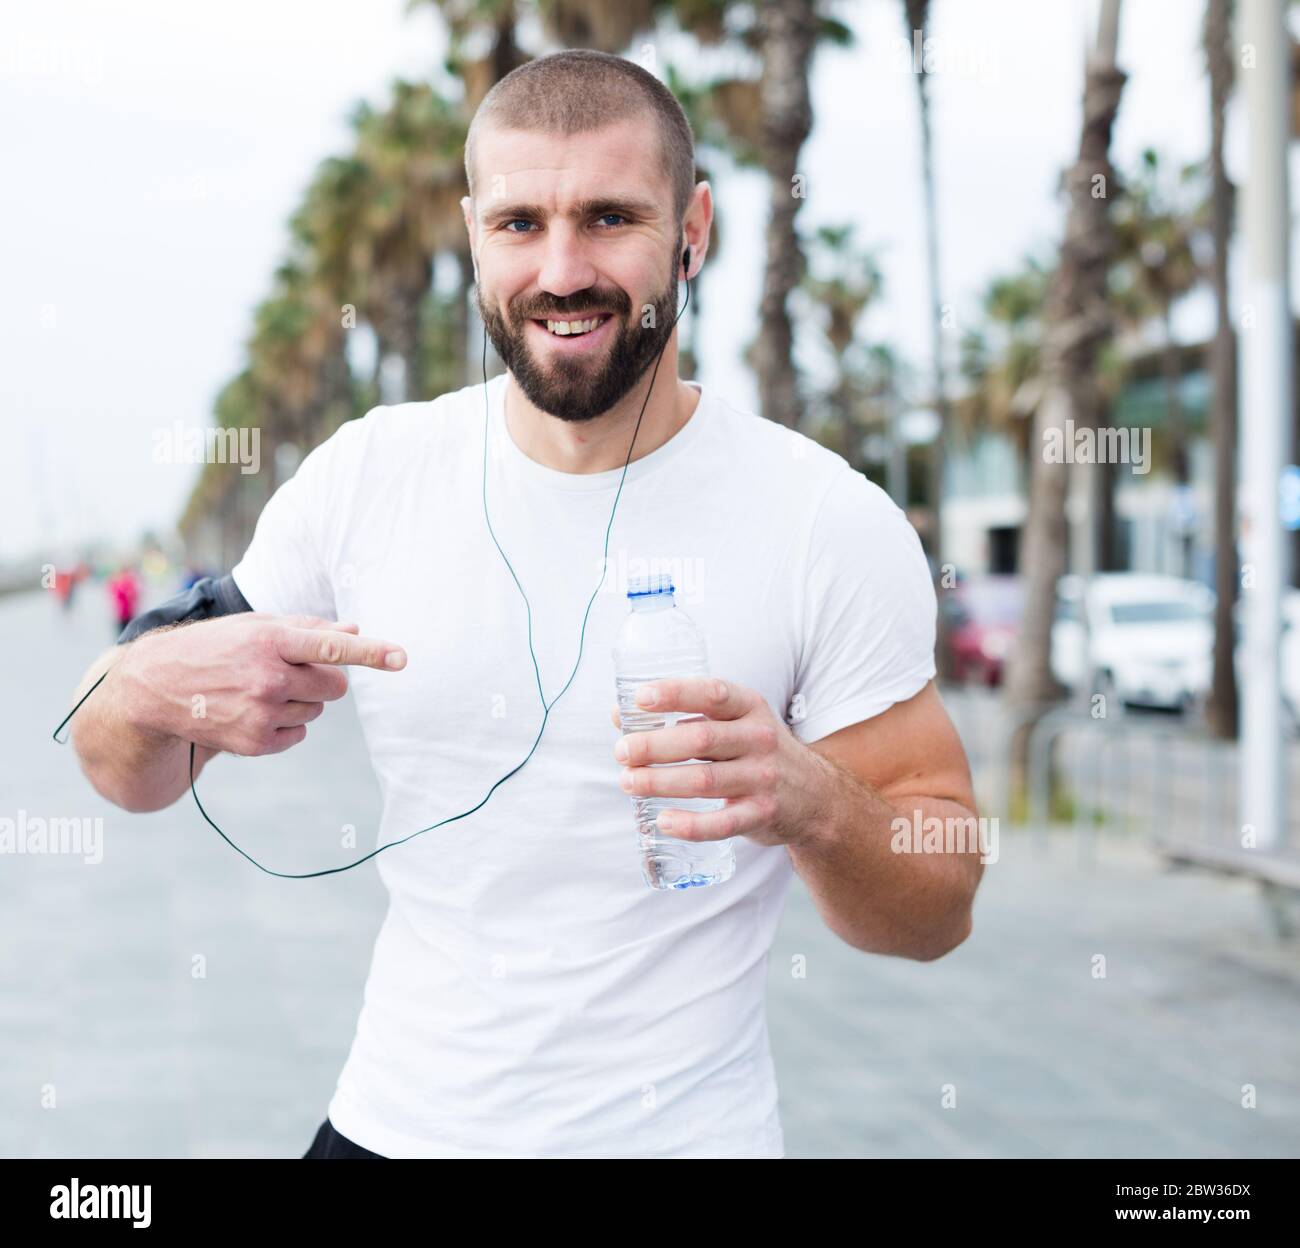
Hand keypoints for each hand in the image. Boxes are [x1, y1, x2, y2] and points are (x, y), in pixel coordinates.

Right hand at [119, 612, 406, 757]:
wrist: (156, 688)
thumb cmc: (216, 647)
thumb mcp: (255, 626)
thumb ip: (308, 628)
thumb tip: (355, 632)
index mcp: (270, 640)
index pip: (331, 647)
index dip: (371, 653)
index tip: (402, 658)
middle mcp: (268, 677)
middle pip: (336, 686)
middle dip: (324, 680)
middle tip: (290, 672)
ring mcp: (260, 712)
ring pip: (317, 712)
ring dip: (301, 702)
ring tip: (259, 690)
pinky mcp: (255, 742)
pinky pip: (299, 735)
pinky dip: (286, 725)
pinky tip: (252, 711)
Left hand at [608, 677, 828, 847]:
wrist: (815, 794)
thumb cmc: (755, 749)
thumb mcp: (732, 722)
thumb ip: (683, 716)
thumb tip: (618, 716)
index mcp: (749, 707)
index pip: (713, 693)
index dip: (675, 693)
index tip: (640, 698)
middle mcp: (759, 738)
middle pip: (701, 739)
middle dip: (654, 746)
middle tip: (622, 752)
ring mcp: (763, 777)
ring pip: (705, 781)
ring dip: (660, 782)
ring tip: (628, 781)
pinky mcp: (761, 814)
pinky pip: (722, 824)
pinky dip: (689, 825)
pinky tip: (662, 821)